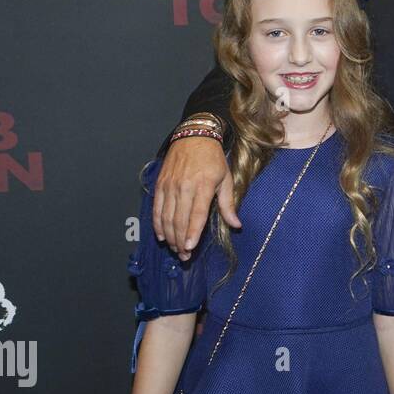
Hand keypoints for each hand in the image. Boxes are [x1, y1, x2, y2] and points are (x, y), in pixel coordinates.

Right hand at [153, 136, 238, 259]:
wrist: (194, 136)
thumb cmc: (213, 159)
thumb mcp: (226, 180)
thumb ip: (228, 205)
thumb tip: (236, 225)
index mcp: (203, 186)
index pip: (196, 214)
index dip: (192, 233)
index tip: (189, 248)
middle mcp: (184, 187)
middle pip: (179, 220)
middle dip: (181, 241)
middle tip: (184, 256)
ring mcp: (170, 186)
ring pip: (166, 217)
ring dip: (170, 236)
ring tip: (176, 249)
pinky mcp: (160, 185)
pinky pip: (157, 209)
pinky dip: (158, 224)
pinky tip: (162, 236)